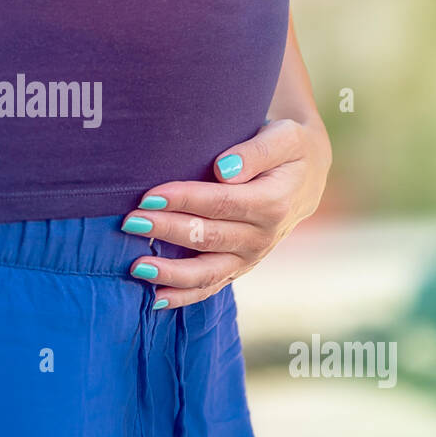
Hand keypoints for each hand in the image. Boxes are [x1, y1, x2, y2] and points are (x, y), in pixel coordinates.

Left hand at [123, 118, 331, 308]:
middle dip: (167, 230)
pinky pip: (211, 287)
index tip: (149, 196)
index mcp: (273, 203)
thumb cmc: (287, 149)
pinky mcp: (239, 268)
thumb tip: (224, 169)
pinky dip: (183, 296)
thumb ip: (256, 152)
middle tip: (131, 222)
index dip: (184, 200)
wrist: (304, 176)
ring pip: (207, 271)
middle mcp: (263, 236)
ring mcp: (250, 257)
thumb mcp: (284, 137)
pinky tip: (155, 299)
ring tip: (136, 267)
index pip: (221, 203)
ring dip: (170, 272)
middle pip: (208, 237)